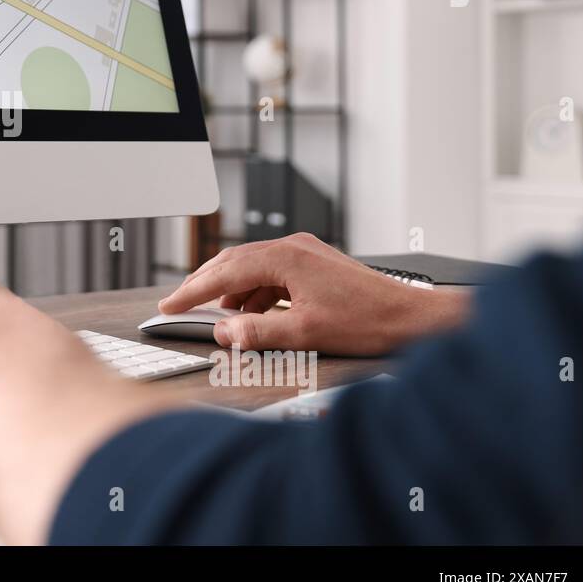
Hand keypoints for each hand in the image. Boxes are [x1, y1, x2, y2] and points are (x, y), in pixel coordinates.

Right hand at [158, 233, 468, 354]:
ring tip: (215, 314)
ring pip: (251, 267)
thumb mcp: (306, 333)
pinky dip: (253, 292)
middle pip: (233, 262)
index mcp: (285, 258)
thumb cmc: (367, 322)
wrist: (412, 317)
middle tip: (179, 303)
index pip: (225, 272)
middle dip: (204, 284)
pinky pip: (270, 274)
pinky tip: (252, 313)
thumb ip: (258, 332)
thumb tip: (223, 331)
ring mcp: (304, 254)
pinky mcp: (314, 266)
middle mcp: (292, 248)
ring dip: (229, 290)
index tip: (169, 305)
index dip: (192, 291)